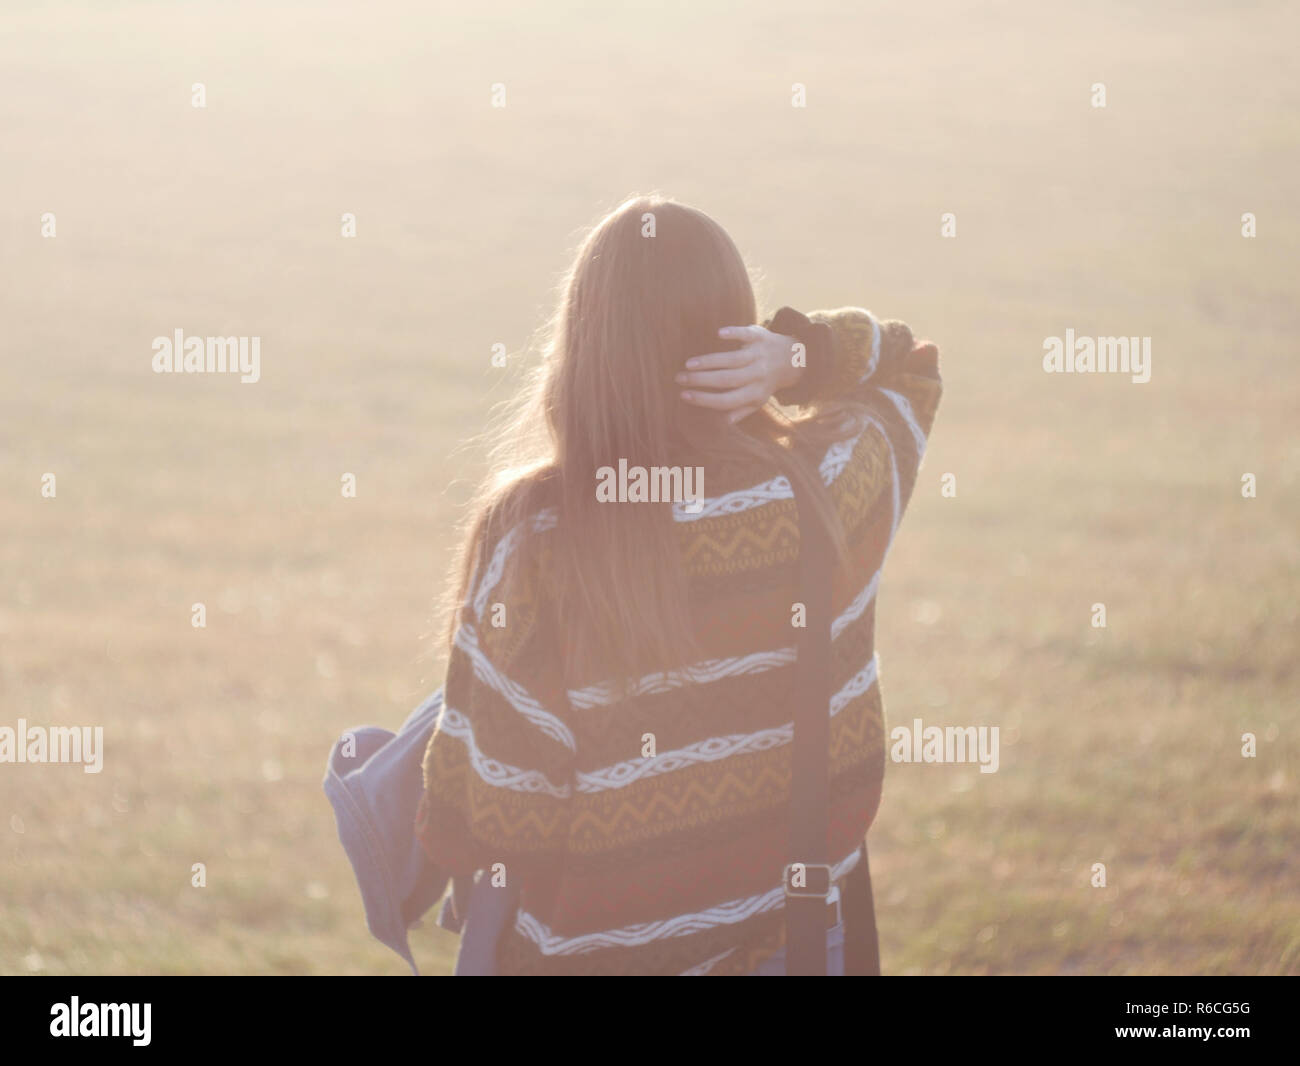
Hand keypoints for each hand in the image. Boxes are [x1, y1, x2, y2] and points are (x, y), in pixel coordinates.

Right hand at [676, 325, 803, 423]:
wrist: (795, 359)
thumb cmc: (767, 382)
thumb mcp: (757, 401)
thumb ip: (740, 411)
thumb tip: (722, 423)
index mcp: (755, 393)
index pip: (726, 400)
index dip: (705, 399)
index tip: (684, 396)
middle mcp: (757, 374)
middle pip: (726, 379)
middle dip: (701, 380)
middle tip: (679, 378)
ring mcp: (759, 354)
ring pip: (732, 359)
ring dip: (709, 361)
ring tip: (688, 363)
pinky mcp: (760, 336)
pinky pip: (747, 335)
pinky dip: (734, 334)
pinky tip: (718, 334)